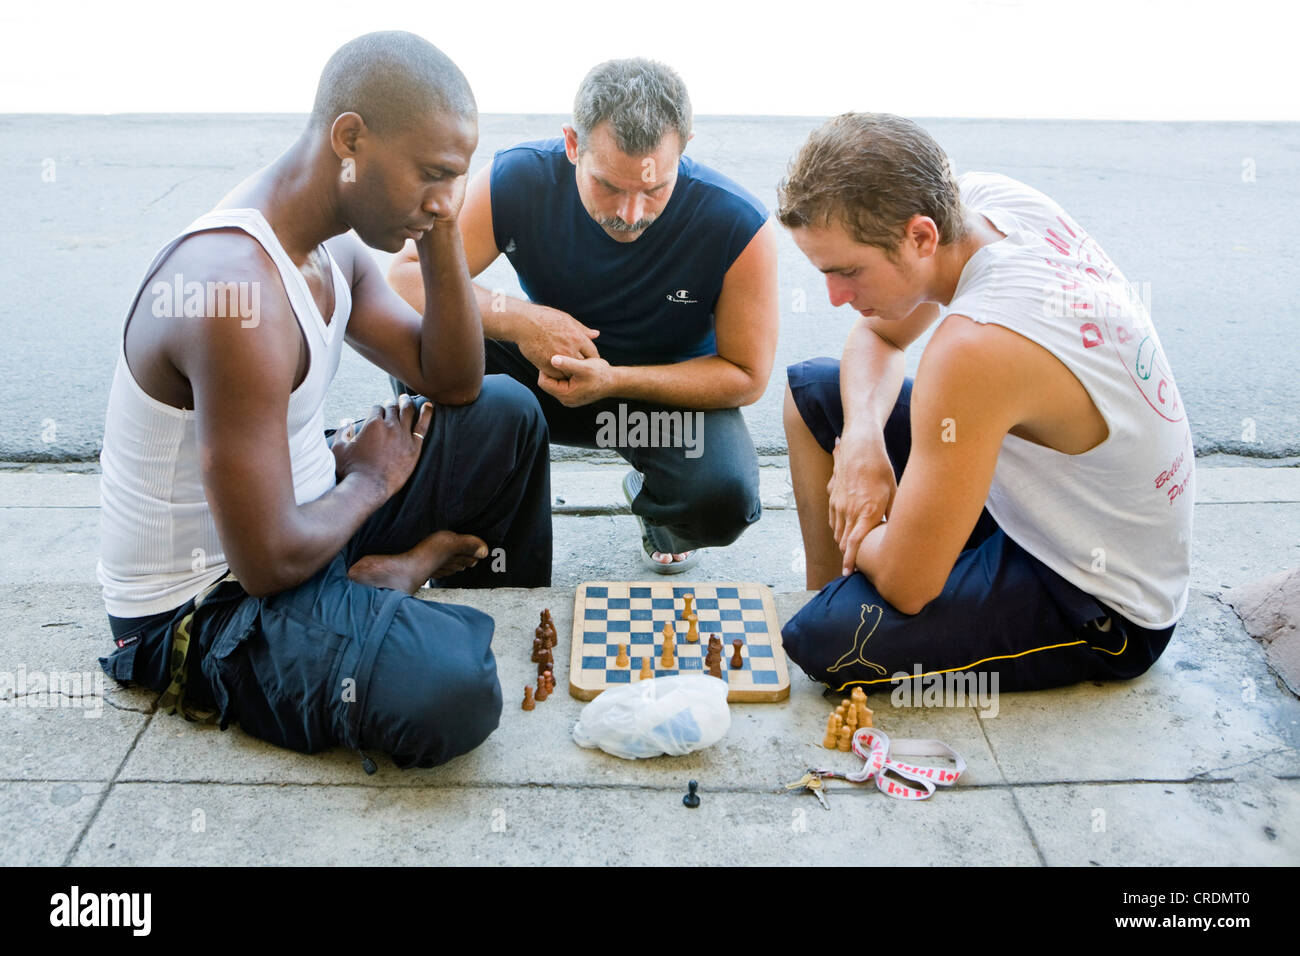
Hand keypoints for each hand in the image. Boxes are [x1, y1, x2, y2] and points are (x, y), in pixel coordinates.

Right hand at [331, 394, 432, 499]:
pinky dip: (427, 414)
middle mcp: (390, 426)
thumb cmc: (351, 469)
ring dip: (406, 403)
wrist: (368, 487)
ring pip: (407, 412)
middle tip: (392, 403)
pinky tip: (429, 406)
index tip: (377, 412)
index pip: (376, 408)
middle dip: (391, 404)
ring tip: (406, 398)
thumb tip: (345, 421)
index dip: (376, 410)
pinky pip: (423, 426)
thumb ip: (342, 432)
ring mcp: (403, 436)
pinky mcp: (414, 447)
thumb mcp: (340, 448)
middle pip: (392, 408)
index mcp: (372, 423)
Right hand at [517, 305, 599, 377]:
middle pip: (584, 364)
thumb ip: (582, 330)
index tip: (589, 360)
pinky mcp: (547, 366)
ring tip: (568, 370)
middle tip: (581, 368)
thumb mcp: (566, 319)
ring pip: (571, 372)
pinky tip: (556, 369)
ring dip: (570, 372)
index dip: (592, 357)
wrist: (523, 323)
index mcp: (577, 337)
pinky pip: (558, 375)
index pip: (593, 353)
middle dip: (584, 367)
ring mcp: (560, 358)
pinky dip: (558, 373)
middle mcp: (571, 349)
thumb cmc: (544, 318)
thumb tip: (596, 334)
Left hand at [537, 354, 613, 407]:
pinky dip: (562, 374)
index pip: (543, 382)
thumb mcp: (584, 367)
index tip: (550, 356)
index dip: (545, 368)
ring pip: (554, 382)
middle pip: (547, 382)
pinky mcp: (571, 394)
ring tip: (561, 359)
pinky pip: (561, 383)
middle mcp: (564, 399)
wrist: (613, 382)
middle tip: (554, 355)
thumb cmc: (600, 374)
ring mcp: (568, 397)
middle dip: (550, 370)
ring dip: (557, 371)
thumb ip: (568, 364)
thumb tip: (552, 359)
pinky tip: (567, 364)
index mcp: (565, 395)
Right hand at [828, 427, 896, 575]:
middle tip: (857, 564)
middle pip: (844, 541)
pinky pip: (833, 520)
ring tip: (851, 549)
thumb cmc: (880, 469)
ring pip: (837, 531)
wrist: (860, 447)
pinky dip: (838, 528)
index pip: (854, 543)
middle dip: (848, 554)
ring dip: (843, 542)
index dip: (850, 560)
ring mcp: (838, 504)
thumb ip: (893, 515)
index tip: (848, 573)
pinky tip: (847, 528)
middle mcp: (849, 510)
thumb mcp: (894, 492)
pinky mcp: (832, 497)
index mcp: (867, 512)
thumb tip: (897, 531)